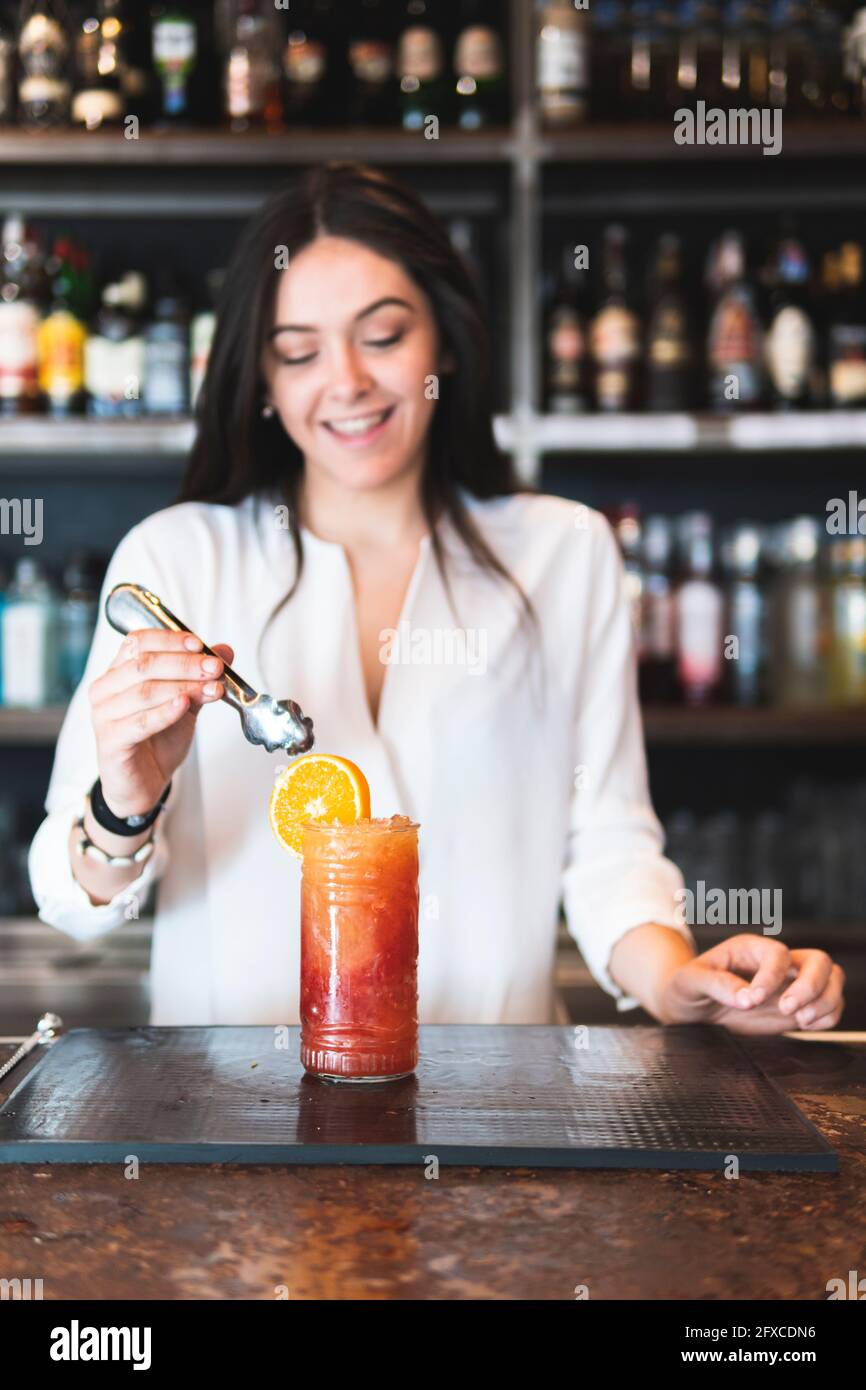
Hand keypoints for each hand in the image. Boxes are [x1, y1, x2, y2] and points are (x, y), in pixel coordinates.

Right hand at [88, 629, 234, 818]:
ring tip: (212, 688)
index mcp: (118, 671)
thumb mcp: (185, 703)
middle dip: (184, 664)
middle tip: (215, 667)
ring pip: (144, 692)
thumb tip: (224, 651)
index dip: (169, 639)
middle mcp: (105, 689)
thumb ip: (200, 677)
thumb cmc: (158, 739)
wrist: (144, 782)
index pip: (138, 642)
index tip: (199, 644)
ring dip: (183, 687)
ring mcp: (104, 715)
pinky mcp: (110, 741)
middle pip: (144, 665)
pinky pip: (139, 722)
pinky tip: (184, 705)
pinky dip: (165, 712)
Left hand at [658, 933, 845, 1034]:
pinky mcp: (797, 1006)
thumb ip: (716, 984)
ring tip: (800, 1021)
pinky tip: (805, 1026)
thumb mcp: (690, 980)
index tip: (753, 999)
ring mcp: (790, 984)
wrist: (690, 1005)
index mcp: (750, 949)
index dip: (772, 976)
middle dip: (811, 986)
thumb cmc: (688, 986)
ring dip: (825, 1001)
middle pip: (818, 961)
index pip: (777, 954)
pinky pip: (829, 1006)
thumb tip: (747, 998)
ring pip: (832, 979)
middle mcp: (777, 963)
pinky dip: (827, 1016)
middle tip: (789, 1010)